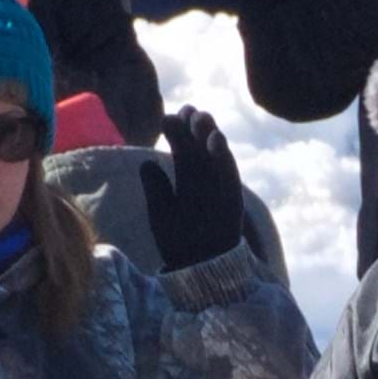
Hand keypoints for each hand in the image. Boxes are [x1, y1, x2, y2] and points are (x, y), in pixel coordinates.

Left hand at [140, 107, 244, 269]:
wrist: (198, 268)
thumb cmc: (178, 242)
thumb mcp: (161, 213)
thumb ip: (156, 189)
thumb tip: (146, 162)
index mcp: (186, 175)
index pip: (182, 146)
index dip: (175, 130)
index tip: (166, 118)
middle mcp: (204, 175)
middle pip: (199, 143)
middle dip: (193, 125)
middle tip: (186, 110)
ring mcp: (219, 183)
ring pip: (215, 152)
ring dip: (209, 132)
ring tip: (200, 117)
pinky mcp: (232, 194)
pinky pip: (229, 172)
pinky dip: (223, 155)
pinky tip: (215, 139)